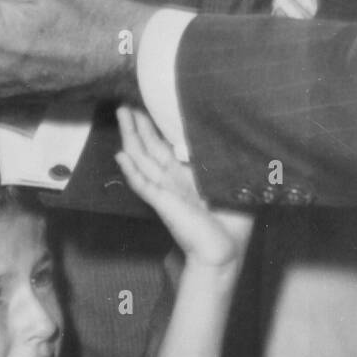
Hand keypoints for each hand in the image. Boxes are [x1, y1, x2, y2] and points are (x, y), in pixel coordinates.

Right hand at [116, 106, 253, 268]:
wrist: (224, 252)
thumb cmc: (231, 224)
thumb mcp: (230, 185)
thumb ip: (224, 165)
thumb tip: (234, 138)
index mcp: (185, 177)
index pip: (163, 147)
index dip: (152, 128)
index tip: (145, 108)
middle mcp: (171, 182)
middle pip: (148, 148)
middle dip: (137, 126)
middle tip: (124, 105)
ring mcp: (165, 192)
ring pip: (141, 160)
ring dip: (130, 138)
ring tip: (121, 116)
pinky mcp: (164, 204)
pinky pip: (144, 185)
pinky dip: (132, 170)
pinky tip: (121, 156)